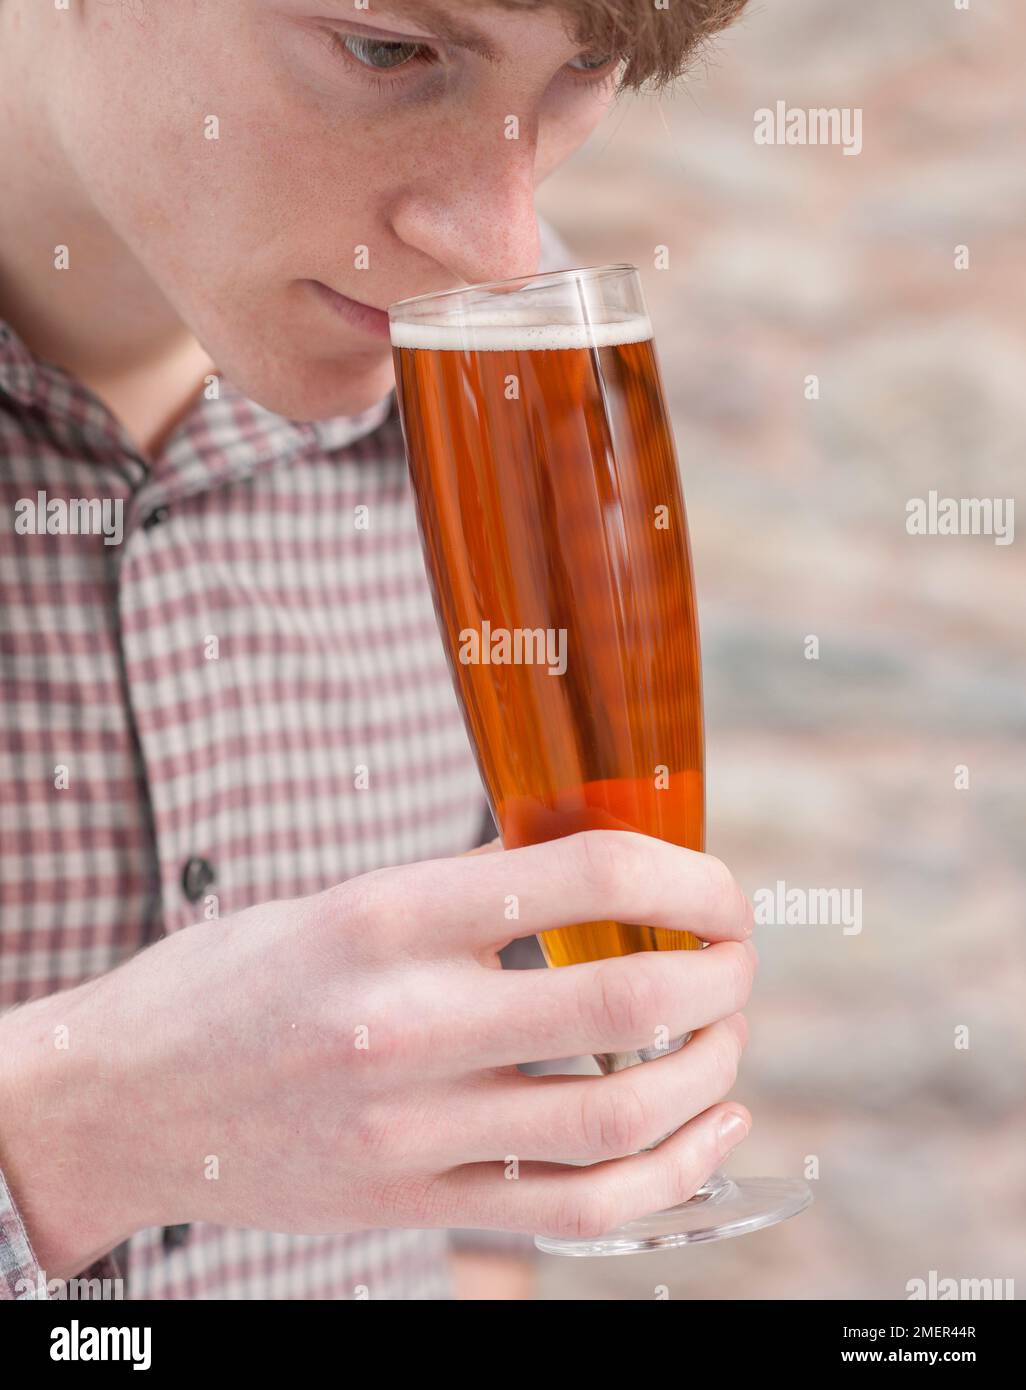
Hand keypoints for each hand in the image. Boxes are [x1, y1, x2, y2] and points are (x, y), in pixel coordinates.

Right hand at [0, 831, 753, 1276]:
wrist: (119, 1100)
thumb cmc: (233, 981)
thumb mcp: (342, 900)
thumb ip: (469, 897)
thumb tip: (606, 885)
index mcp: (388, 916)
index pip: (586, 877)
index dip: (686, 877)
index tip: (715, 886)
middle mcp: (406, 1022)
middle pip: (626, 1004)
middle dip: (720, 972)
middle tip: (736, 955)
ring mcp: (413, 1129)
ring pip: (620, 1115)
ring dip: (710, 1071)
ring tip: (725, 1035)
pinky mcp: (415, 1204)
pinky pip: (578, 1208)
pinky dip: (673, 1170)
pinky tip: (712, 1129)